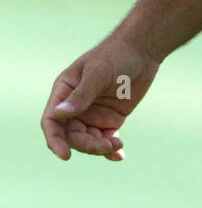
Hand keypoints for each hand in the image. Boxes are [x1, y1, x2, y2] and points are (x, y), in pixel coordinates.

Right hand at [41, 36, 160, 161]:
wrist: (142, 51)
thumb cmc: (116, 55)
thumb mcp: (98, 74)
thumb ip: (81, 95)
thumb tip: (59, 114)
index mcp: (64, 92)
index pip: (52, 121)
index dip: (54, 140)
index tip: (65, 156)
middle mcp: (75, 106)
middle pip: (71, 136)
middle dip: (86, 145)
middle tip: (105, 145)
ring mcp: (92, 114)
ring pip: (88, 141)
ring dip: (100, 148)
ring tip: (117, 145)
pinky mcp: (110, 120)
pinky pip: (105, 140)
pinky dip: (111, 150)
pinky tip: (119, 155)